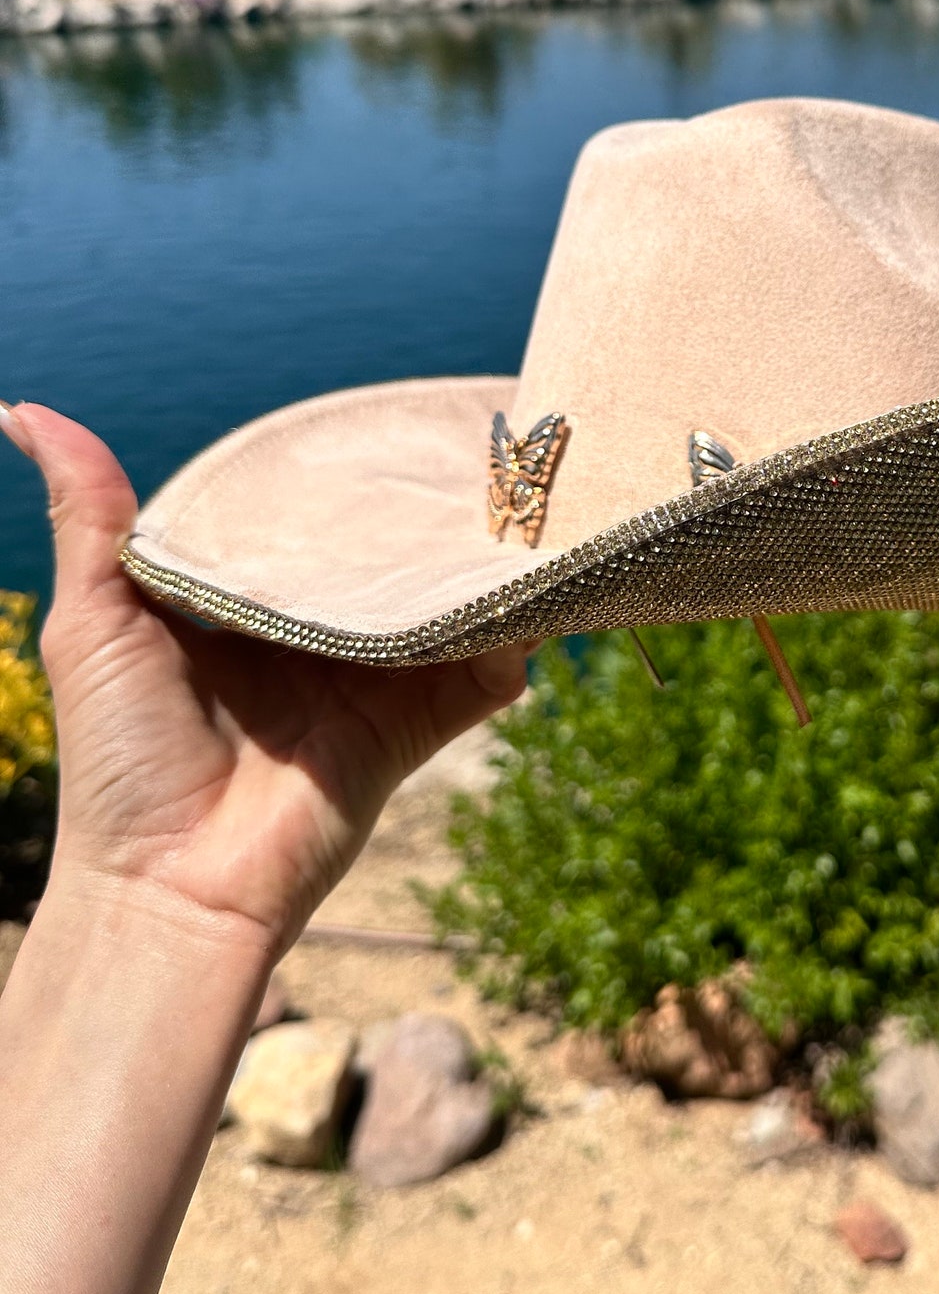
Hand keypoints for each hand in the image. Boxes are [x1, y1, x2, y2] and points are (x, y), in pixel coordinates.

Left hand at [0, 401, 530, 955]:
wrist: (172, 885)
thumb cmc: (117, 759)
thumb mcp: (94, 621)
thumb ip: (89, 518)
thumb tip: (27, 408)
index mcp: (245, 609)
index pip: (301, 524)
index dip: (332, 476)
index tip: (369, 420)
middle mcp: (317, 639)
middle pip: (384, 558)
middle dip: (422, 511)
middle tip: (467, 444)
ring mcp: (373, 682)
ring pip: (442, 604)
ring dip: (479, 561)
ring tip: (519, 499)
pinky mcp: (416, 727)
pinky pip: (480, 671)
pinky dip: (512, 631)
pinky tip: (534, 585)